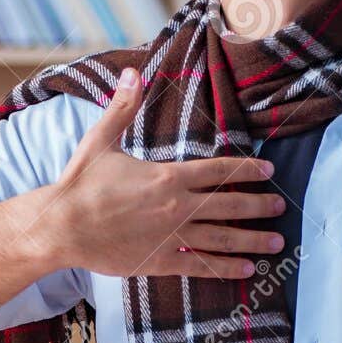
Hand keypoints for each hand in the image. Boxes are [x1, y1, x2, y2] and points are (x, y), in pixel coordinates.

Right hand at [35, 67, 284, 278]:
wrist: (60, 227)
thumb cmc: (80, 183)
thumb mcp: (101, 139)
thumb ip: (122, 107)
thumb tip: (132, 72)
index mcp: (168, 176)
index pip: (219, 170)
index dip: (248, 169)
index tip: (268, 171)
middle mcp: (177, 206)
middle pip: (230, 204)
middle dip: (259, 206)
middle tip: (280, 208)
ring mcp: (171, 236)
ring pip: (222, 238)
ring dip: (253, 241)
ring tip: (276, 244)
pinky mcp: (160, 261)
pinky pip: (200, 265)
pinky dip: (226, 268)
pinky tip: (246, 270)